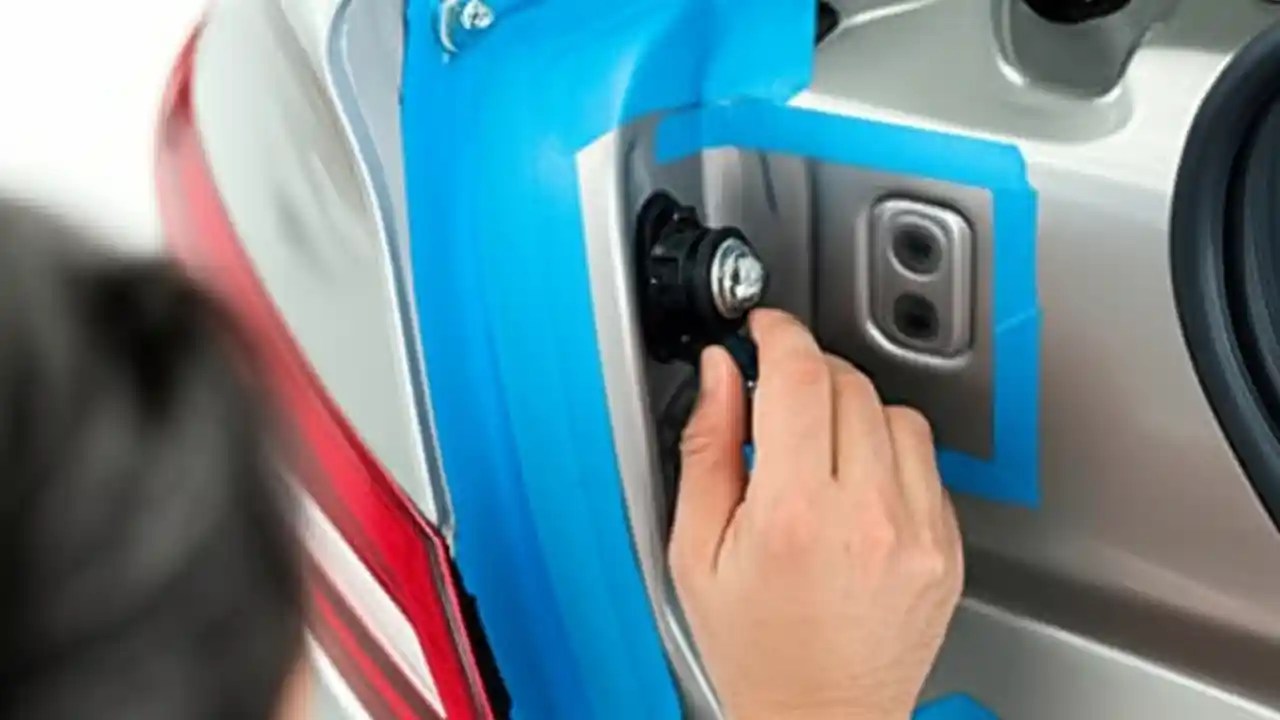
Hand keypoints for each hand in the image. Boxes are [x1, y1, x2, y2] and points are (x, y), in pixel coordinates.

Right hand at [669, 309, 963, 719]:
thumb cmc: (754, 651)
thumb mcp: (696, 552)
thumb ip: (707, 450)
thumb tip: (721, 374)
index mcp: (794, 514)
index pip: (801, 378)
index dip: (780, 334)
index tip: (765, 330)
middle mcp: (866, 517)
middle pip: (850, 385)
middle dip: (808, 373)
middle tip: (778, 399)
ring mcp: (917, 532)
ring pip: (897, 415)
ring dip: (854, 410)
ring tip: (819, 450)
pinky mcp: (946, 548)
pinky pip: (926, 463)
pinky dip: (890, 455)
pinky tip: (855, 489)